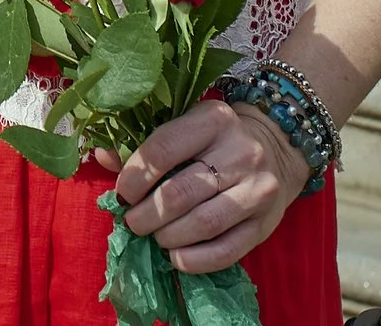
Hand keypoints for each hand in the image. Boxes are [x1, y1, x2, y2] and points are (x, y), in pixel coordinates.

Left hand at [108, 99, 310, 273]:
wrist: (278, 147)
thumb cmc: (217, 139)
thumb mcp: (186, 128)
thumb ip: (144, 144)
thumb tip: (103, 157)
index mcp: (213, 119)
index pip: (163, 149)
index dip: (134, 177)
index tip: (123, 194)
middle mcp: (240, 152)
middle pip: (180, 193)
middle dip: (146, 215)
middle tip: (134, 222)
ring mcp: (257, 189)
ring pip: (203, 223)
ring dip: (168, 237)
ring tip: (155, 237)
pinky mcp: (266, 223)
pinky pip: (227, 250)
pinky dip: (195, 260)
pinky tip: (177, 258)